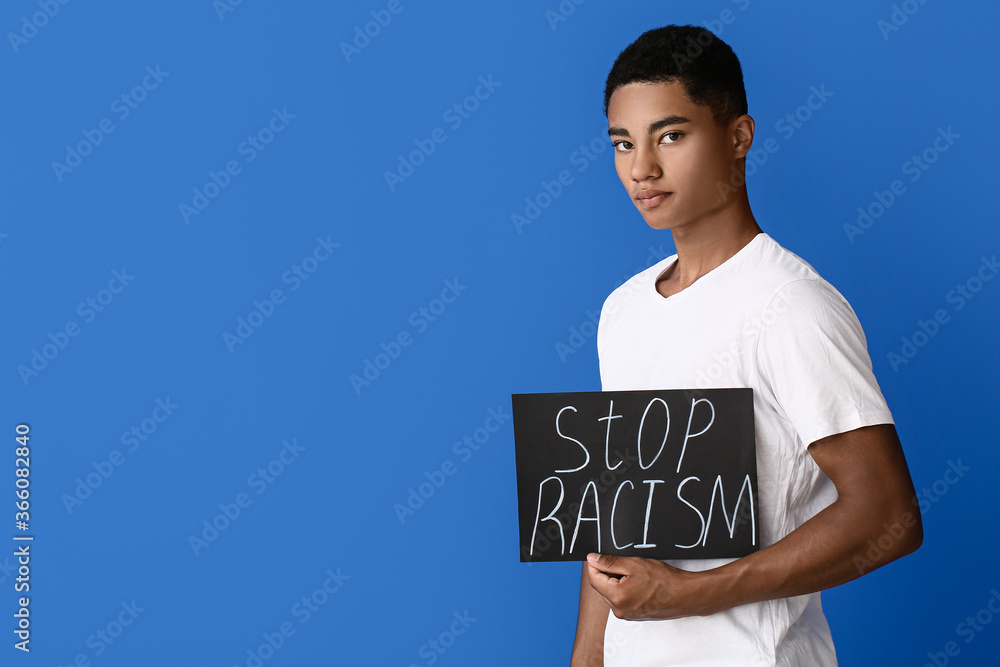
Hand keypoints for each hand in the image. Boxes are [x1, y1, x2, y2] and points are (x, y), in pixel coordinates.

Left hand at [585, 553, 709, 620]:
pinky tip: (638, 583)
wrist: (685, 595)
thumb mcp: (634, 564)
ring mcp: (627, 615)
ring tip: (634, 574)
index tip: (598, 555)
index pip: (594, 579)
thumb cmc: (664, 580)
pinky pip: (621, 599)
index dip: (594, 564)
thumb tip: (592, 559)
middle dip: (607, 573)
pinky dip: (624, 589)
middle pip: (601, 586)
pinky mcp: (634, 616)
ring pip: (611, 593)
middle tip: (622, 563)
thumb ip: (610, 562)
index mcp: (617, 598)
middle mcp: (619, 610)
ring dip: (616, 581)